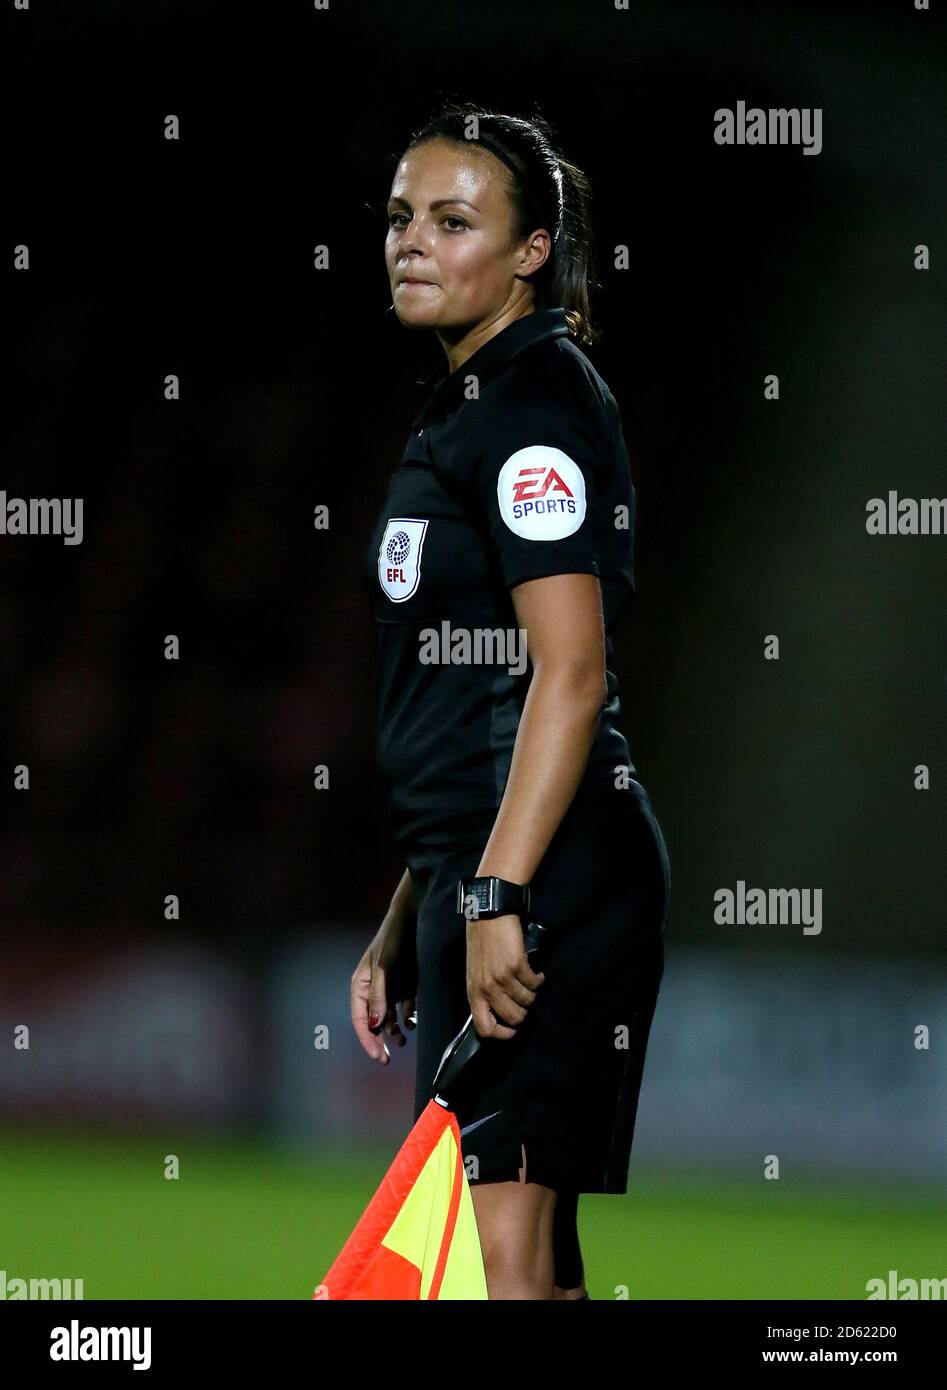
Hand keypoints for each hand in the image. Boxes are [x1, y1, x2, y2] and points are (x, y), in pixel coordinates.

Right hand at [351, 909, 417, 1064]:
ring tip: (403, 1042)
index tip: (378, 1056)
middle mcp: (373, 991)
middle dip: (379, 1042)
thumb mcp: (384, 967)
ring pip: (389, 1020)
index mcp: (360, 986)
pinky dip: (408, 1019)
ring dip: (394, 1033)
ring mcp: (389, 990)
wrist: (413, 921)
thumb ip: (379, 996)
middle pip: (373, 1024)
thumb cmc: (392, 940)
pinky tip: (412, 1022)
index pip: (359, 1020)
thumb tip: (374, 1025)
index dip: (367, 1040)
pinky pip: (404, 1010)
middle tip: (386, 1060)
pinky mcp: (405, 988)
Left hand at [466, 913, 544, 1040]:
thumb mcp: (475, 971)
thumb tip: (497, 1010)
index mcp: (474, 992)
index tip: (513, 1030)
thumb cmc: (480, 942)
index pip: (484, 1027)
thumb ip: (483, 991)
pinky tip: (537, 974)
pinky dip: (539, 980)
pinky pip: (534, 983)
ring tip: (532, 984)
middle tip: (525, 1003)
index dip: (501, 1034)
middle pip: (513, 1017)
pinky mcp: (517, 965)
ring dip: (532, 993)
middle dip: (524, 1013)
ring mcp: (502, 977)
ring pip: (527, 1000)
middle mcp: (487, 988)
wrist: (488, 915)